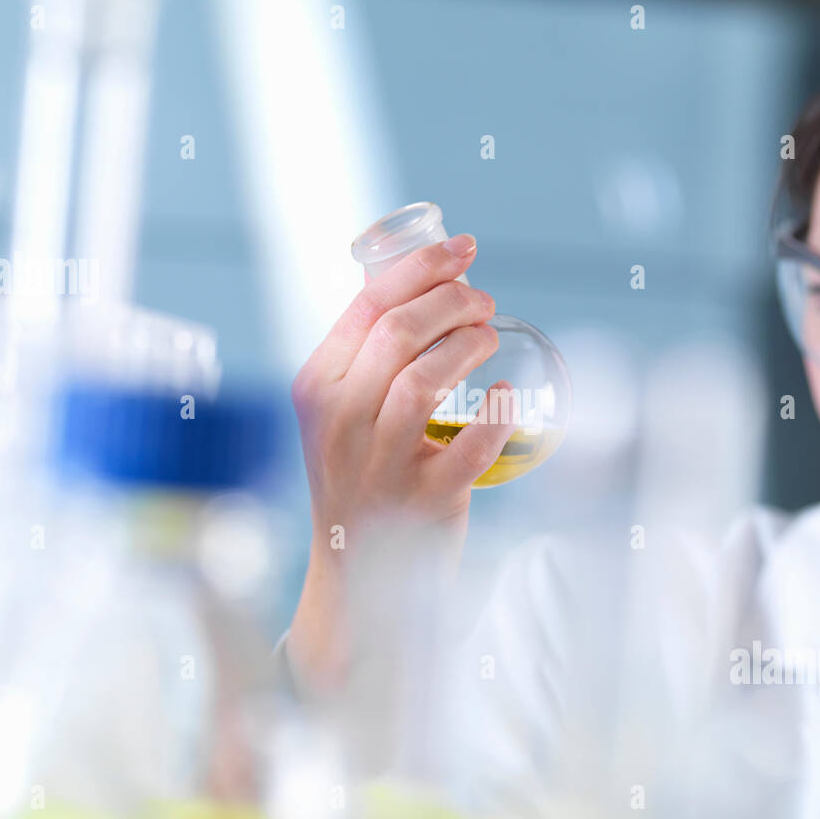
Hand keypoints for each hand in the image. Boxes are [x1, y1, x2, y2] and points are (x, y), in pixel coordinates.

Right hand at [286, 234, 517, 692]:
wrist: (357, 569)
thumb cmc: (362, 473)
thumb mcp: (343, 411)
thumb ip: (371, 354)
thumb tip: (435, 278)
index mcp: (317, 386)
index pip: (368, 304)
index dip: (423, 266)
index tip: (463, 249)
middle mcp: (341, 421)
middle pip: (400, 331)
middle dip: (453, 300)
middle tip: (483, 302)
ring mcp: (381, 463)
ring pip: (427, 378)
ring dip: (470, 344)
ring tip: (489, 339)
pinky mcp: (426, 499)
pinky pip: (471, 444)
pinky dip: (495, 412)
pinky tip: (502, 397)